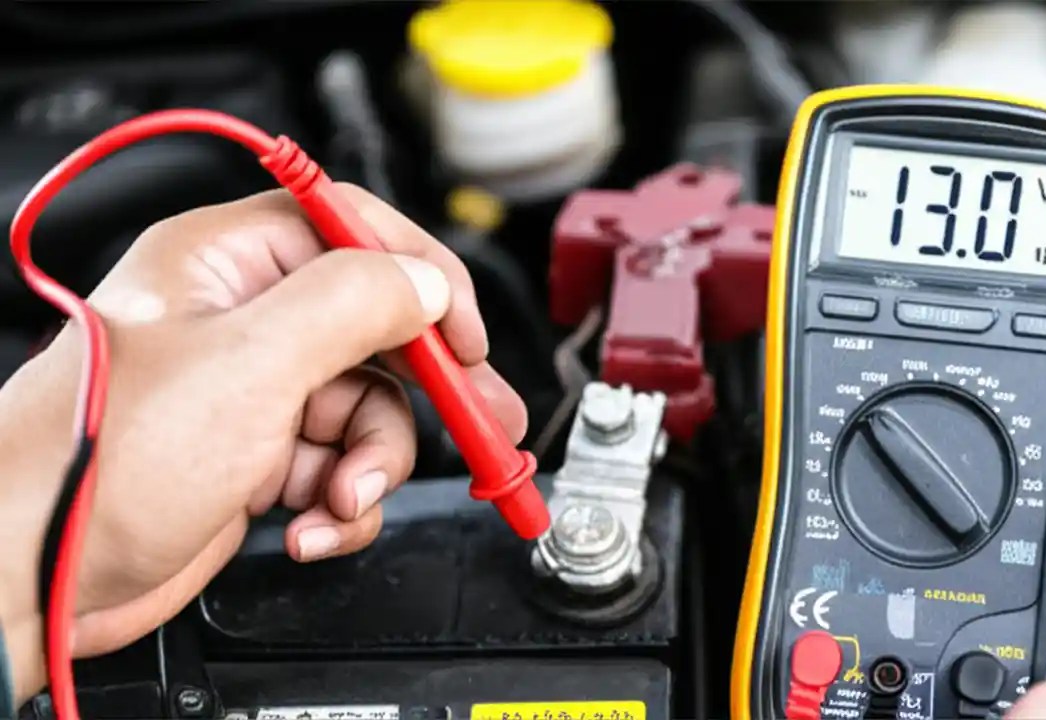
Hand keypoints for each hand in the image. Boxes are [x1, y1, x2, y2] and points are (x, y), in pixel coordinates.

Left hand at [0, 184, 525, 702]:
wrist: (29, 577)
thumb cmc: (96, 462)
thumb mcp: (248, 366)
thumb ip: (353, 306)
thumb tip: (427, 285)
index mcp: (229, 262)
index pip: (357, 234)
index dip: (424, 278)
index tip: (466, 334)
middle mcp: (245, 320)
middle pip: (378, 331)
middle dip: (428, 390)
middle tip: (486, 427)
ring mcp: (253, 392)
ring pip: (368, 411)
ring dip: (374, 464)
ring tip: (345, 499)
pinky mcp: (258, 458)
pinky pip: (340, 466)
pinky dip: (344, 503)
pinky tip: (315, 525)